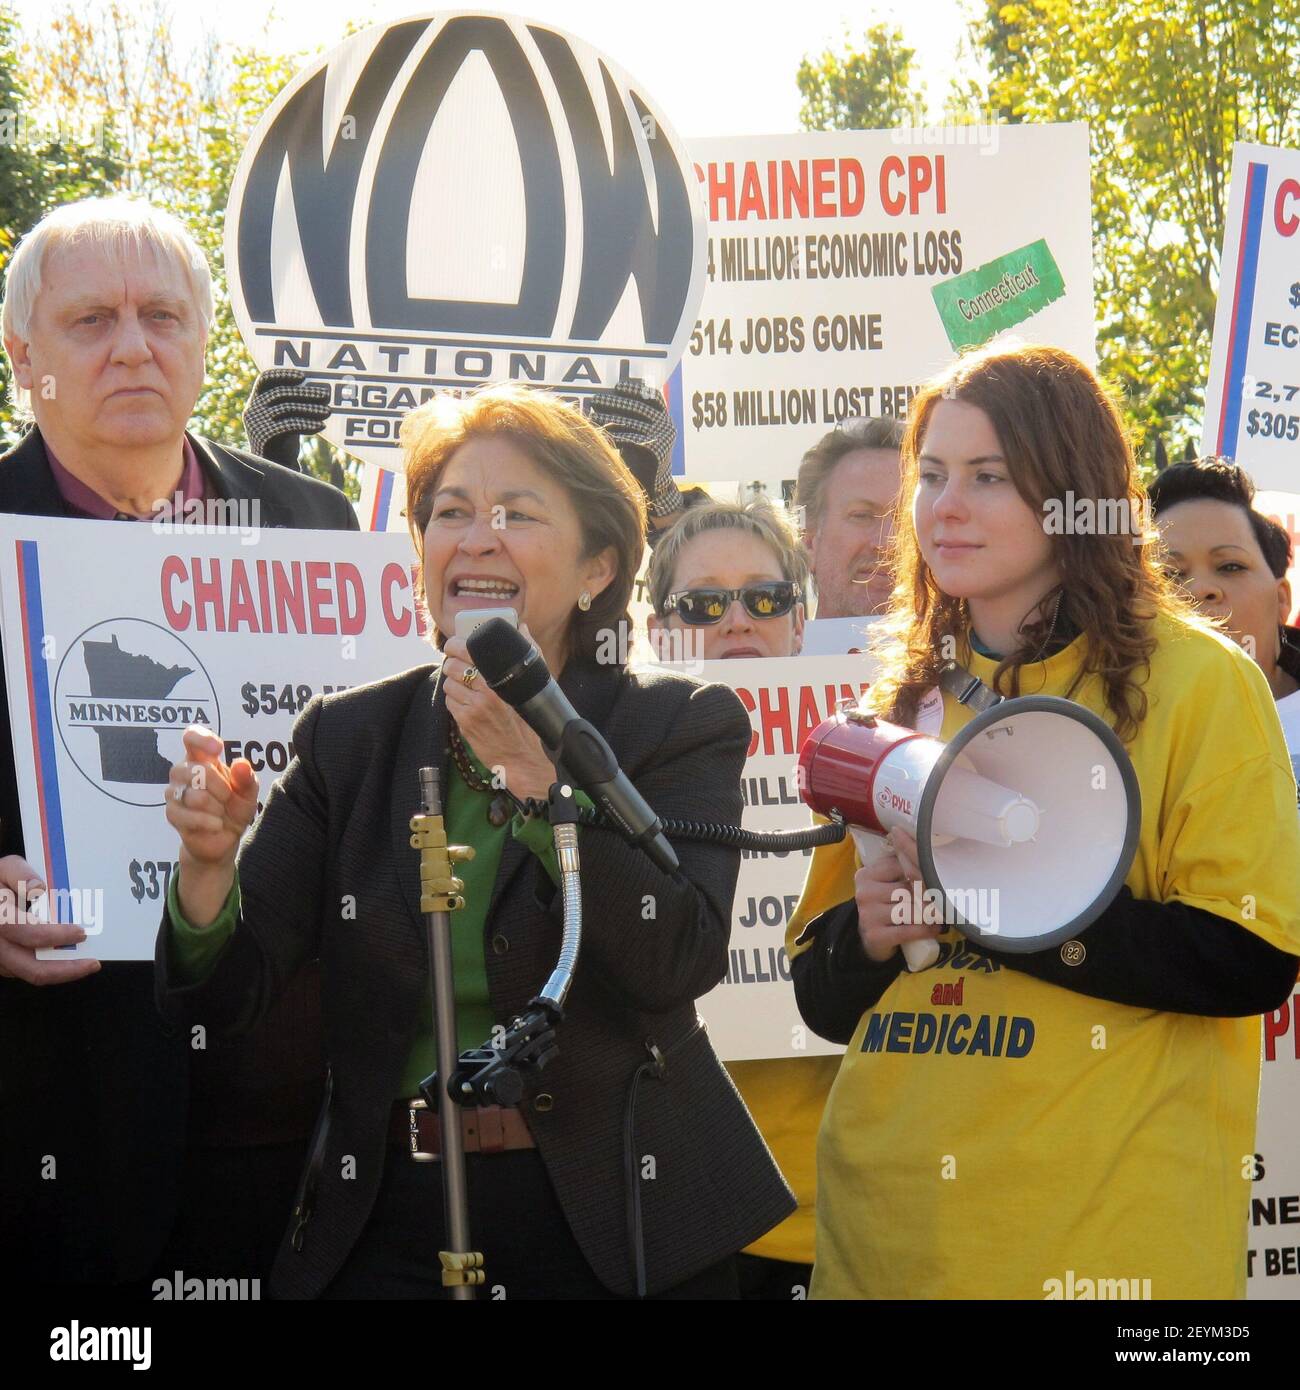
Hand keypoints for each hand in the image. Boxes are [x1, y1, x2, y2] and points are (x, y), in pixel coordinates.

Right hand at [0, 854, 98, 983]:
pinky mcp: (4, 964)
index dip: (55, 935)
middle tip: (92, 963)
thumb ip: (20, 874)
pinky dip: (51, 967)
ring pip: (31, 974)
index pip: (25, 931)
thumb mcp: (4, 869)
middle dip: (66, 969)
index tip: (80, 932)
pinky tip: (68, 958)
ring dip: (61, 972)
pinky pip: (29, 971)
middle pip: (31, 968)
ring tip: (86, 964)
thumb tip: (39, 888)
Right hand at [166, 727, 259, 926]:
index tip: (218, 748)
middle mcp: (184, 771)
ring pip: (194, 795)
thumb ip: (247, 779)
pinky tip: (216, 824)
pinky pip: (188, 815)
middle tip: (228, 798)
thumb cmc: (234, 809)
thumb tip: (241, 764)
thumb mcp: (248, 794)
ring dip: (216, 807)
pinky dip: (208, 821)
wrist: (224, 839)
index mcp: (203, 759)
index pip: (191, 736)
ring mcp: (174, 792)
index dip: (201, 738)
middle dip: (220, 787)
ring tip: (221, 813)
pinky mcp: (172, 813)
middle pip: (196, 769)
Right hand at [243, 368, 330, 468]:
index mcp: (255, 399)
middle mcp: (252, 408)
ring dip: (310, 408)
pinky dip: (307, 424)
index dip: (284, 374)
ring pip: (287, 408)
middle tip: (326, 395)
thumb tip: (322, 390)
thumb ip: (294, 402)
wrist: (275, 465)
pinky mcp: (264, 436)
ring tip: (328, 412)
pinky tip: (321, 426)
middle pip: (281, 393)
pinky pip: (288, 425)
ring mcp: (257, 422)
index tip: (304, 376)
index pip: (266, 379)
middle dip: (306, 393)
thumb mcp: (286, 416)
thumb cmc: (284, 437)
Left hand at [443, 632, 556, 802]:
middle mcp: (485, 693)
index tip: (455, 644)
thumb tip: (521, 628)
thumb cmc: (531, 719)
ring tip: (466, 687)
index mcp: (501, 680)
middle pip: (452, 666)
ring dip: (454, 683)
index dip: (456, 645)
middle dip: (453, 664)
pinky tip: (467, 703)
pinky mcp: (464, 723)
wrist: (522, 756)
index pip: (467, 651)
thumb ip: (530, 652)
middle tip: (459, 665)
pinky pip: (449, 702)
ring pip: (448, 684)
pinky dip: (455, 700)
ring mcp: (472, 709)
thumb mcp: (536, 684)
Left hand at [586, 378, 679, 518]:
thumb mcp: (639, 433)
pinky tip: (603, 434)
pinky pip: (632, 438)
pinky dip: (616, 435)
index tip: (617, 387)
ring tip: (594, 416)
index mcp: (665, 418)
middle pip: (638, 407)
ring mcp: (663, 437)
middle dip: (615, 403)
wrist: (654, 487)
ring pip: (633, 422)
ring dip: (611, 418)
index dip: (636, 389)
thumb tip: (608, 399)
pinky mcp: (657, 451)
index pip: (652, 396)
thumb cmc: (640, 458)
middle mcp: (667, 425)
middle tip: (596, 400)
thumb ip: (631, 418)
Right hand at [854, 829, 941, 962]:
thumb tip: (920, 841)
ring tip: (938, 914)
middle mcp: (864, 892)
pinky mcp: (875, 935)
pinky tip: (933, 927)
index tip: (933, 876)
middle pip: (908, 889)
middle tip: (941, 898)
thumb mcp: (887, 881)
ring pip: (911, 909)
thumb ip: (900, 863)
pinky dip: (926, 929)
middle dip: (928, 895)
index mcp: (866, 874)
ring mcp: (868, 915)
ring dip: (929, 914)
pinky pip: (909, 930)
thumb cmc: (885, 903)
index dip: (921, 872)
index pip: (901, 866)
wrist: (870, 938)